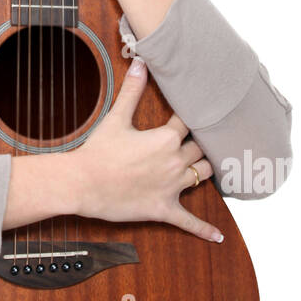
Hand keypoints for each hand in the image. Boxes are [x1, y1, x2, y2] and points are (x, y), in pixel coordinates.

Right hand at [69, 58, 223, 242]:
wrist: (82, 183)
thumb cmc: (98, 151)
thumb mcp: (116, 118)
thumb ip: (132, 90)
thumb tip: (140, 62)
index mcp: (166, 138)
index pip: (190, 123)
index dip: (193, 117)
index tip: (201, 109)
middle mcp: (175, 162)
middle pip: (201, 150)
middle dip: (202, 144)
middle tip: (210, 137)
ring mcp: (172, 187)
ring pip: (203, 176)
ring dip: (207, 170)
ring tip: (214, 166)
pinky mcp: (164, 209)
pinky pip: (189, 221)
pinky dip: (204, 229)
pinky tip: (218, 237)